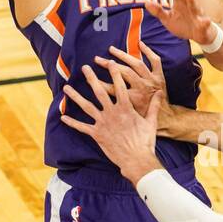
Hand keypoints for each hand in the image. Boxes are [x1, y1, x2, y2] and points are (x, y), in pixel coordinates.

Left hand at [60, 65, 163, 183]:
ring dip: (75, 96)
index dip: (115, 73)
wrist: (136, 159)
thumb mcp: (151, 122)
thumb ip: (154, 106)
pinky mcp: (97, 134)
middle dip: (91, 78)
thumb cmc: (145, 141)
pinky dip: (72, 123)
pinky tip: (63, 117)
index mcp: (126, 107)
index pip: (119, 86)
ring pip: (86, 106)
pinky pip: (82, 127)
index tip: (110, 62)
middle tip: (84, 68)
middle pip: (99, 91)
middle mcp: (112, 112)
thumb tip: (160, 93)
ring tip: (66, 88)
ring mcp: (103, 123)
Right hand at [93, 41, 171, 124]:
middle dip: (109, 65)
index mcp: (133, 99)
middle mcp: (142, 87)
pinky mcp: (159, 76)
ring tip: (111, 49)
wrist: (166, 119)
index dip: (100, 82)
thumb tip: (99, 101)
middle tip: (97, 59)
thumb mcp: (128, 117)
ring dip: (123, 55)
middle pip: (123, 72)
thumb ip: (117, 108)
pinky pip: (155, 61)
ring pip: (136, 63)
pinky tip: (139, 43)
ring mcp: (152, 80)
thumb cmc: (146, 118)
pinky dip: (148, 51)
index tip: (89, 77)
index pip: (113, 88)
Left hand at [145, 0, 216, 46]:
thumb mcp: (167, 19)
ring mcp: (196, 15)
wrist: (199, 35)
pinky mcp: (202, 26)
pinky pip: (204, 24)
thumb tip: (146, 2)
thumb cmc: (183, 25)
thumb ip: (158, 11)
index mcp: (180, 4)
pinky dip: (205, 22)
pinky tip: (205, 20)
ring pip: (194, 6)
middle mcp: (188, 6)